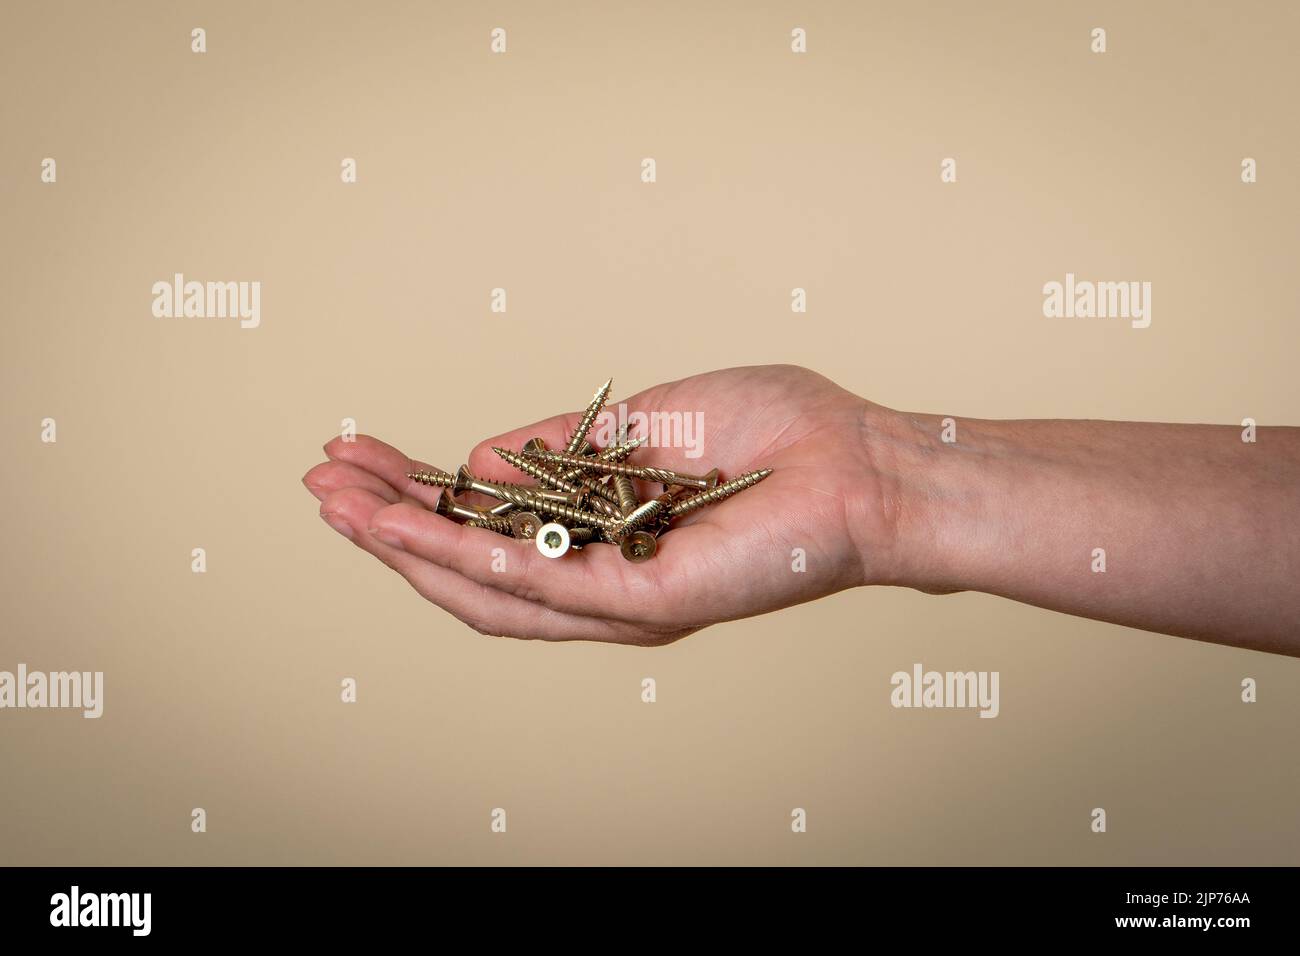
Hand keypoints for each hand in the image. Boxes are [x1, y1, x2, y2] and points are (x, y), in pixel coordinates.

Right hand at [302, 365, 897, 644]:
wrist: (861, 462)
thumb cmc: (777, 435)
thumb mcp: (646, 425)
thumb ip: (563, 451)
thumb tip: (483, 454)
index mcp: (603, 537)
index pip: (491, 528)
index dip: (419, 498)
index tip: (358, 456)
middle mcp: (604, 581)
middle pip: (472, 568)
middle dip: (391, 526)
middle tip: (322, 480)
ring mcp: (621, 600)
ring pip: (488, 588)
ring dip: (407, 546)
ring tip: (339, 504)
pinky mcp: (646, 605)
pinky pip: (541, 583)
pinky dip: (468, 555)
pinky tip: (408, 526)